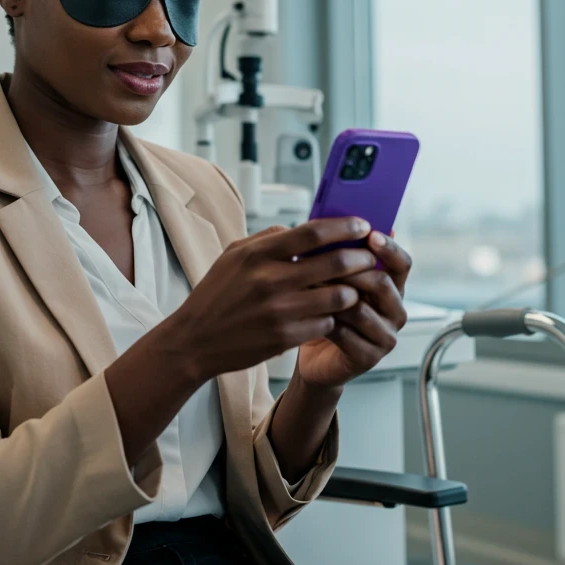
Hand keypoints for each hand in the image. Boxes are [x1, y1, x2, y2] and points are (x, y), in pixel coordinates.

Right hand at [154, 217, 378, 384]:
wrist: (195, 340)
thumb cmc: (216, 294)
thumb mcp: (234, 255)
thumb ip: (269, 238)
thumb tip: (304, 229)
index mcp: (258, 254)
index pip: (312, 233)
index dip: (343, 227)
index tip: (362, 224)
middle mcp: (270, 280)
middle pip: (333, 263)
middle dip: (360, 258)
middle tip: (369, 257)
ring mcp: (280, 311)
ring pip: (338, 296)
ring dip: (352, 290)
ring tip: (353, 287)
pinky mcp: (285, 337)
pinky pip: (325, 323)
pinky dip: (332, 317)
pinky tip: (330, 313)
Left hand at [295, 231, 411, 389]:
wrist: (313, 356)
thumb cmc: (323, 312)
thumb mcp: (333, 280)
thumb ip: (342, 256)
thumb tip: (341, 220)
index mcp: (392, 288)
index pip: (401, 263)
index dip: (389, 248)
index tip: (371, 234)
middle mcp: (395, 311)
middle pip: (383, 283)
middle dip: (352, 270)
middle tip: (325, 261)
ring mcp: (385, 336)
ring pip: (362, 308)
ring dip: (333, 296)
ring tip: (309, 285)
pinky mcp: (369, 357)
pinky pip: (347, 333)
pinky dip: (325, 321)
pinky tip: (309, 313)